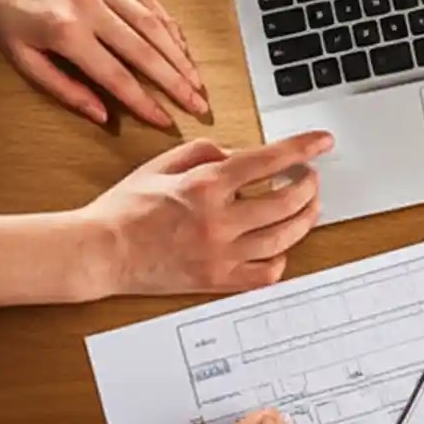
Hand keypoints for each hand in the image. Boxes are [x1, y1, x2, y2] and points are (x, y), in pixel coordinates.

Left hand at [0, 0, 204, 125]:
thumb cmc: (1, 6)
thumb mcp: (21, 57)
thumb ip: (63, 88)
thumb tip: (100, 114)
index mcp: (66, 32)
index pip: (117, 77)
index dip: (146, 103)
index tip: (166, 120)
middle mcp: (89, 7)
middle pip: (146, 52)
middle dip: (176, 82)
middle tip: (198, 104)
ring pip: (154, 25)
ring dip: (180, 55)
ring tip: (196, 79)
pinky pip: (147, 0)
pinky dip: (168, 23)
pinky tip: (180, 43)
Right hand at [80, 131, 332, 297]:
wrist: (102, 251)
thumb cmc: (125, 208)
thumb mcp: (162, 164)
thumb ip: (205, 152)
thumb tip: (239, 154)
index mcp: (205, 185)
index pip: (268, 161)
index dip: (302, 148)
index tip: (322, 142)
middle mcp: (219, 220)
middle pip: (287, 201)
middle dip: (308, 185)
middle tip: (310, 178)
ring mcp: (221, 254)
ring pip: (284, 237)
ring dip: (304, 218)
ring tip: (307, 207)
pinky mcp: (218, 280)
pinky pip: (265, 273)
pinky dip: (280, 259)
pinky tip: (279, 247)